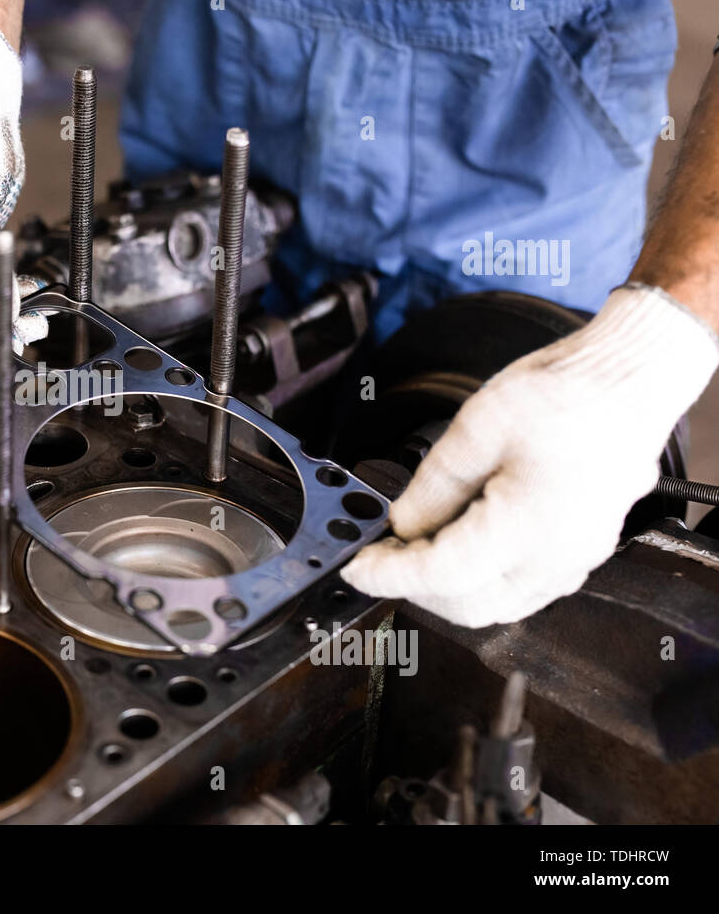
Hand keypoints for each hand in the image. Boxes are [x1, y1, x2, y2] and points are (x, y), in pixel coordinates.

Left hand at [341, 285, 718, 626]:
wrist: (631, 381)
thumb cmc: (569, 393)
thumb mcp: (479, 427)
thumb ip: (433, 486)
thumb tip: (404, 524)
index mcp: (529, 528)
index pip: (442, 575)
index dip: (389, 576)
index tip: (356, 569)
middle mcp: (557, 558)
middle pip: (468, 606)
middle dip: (415, 588)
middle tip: (380, 555)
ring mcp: (574, 560)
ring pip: (496, 606)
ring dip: (448, 588)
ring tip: (413, 547)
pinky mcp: (580, 552)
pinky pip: (522, 589)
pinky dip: (480, 580)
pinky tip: (456, 544)